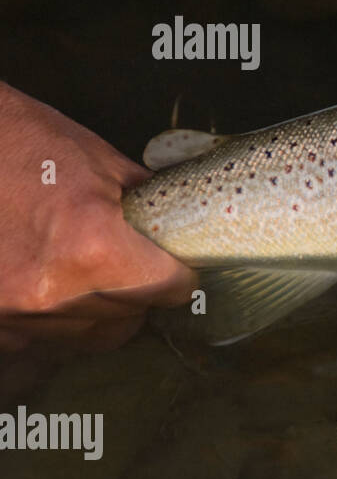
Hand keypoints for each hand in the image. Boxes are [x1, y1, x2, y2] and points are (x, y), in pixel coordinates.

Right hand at [0, 84, 195, 351]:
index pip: (168, 290)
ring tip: (76, 264)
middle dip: (134, 292)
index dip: (177, 274)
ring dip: (92, 307)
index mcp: (94, 248)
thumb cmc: (19, 141)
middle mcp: (53, 293)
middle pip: (128, 319)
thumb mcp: (99, 162)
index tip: (174, 265)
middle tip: (123, 261)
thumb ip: (146, 205)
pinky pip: (40, 336)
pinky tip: (40, 275)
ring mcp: (15, 314)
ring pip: (87, 333)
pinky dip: (47, 315)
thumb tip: (179, 227)